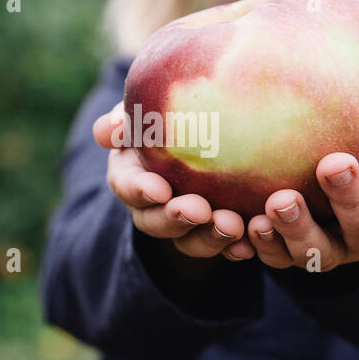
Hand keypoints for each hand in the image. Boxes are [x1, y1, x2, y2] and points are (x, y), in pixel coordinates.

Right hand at [93, 102, 254, 260]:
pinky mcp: (214, 231)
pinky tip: (250, 246)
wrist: (204, 128)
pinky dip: (236, 248)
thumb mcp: (144, 110)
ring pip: (190, 241)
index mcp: (130, 176)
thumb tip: (108, 129)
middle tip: (198, 210)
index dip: (140, 191)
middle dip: (176, 219)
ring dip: (209, 237)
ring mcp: (184, 224)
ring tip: (233, 226)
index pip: (127, 186)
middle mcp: (153, 207)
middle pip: (157, 223)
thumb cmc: (166, 115)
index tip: (159, 189)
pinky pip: (223, 246)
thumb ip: (125, 119)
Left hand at [246, 122, 358, 270]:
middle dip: (350, 198)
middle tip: (333, 165)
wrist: (331, 197)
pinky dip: (266, 244)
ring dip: (299, 227)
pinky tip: (254, 223)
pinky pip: (280, 258)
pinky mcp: (294, 259)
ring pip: (320, 251)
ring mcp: (333, 252)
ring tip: (280, 201)